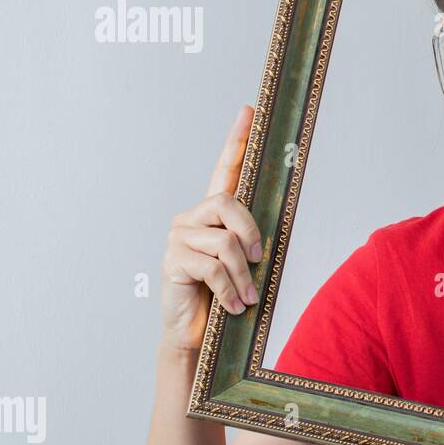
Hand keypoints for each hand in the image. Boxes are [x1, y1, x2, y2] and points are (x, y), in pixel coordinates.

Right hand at [158, 104, 263, 354]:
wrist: (197, 334)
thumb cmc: (224, 294)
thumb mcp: (244, 262)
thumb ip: (250, 239)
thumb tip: (270, 232)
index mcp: (212, 213)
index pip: (225, 168)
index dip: (237, 139)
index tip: (250, 110)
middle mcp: (191, 218)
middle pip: (228, 204)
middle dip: (252, 233)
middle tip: (261, 260)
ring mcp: (179, 238)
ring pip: (225, 241)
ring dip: (244, 274)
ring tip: (248, 297)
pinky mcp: (172, 262)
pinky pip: (213, 268)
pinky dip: (230, 290)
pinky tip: (234, 306)